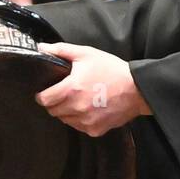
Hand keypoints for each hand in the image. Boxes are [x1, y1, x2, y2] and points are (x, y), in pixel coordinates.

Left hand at [35, 42, 150, 136]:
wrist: (137, 89)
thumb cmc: (112, 70)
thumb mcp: (86, 54)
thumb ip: (61, 50)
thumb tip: (42, 48)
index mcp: (71, 89)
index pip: (44, 100)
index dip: (42, 95)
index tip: (46, 92)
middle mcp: (76, 108)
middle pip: (53, 111)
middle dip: (55, 103)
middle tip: (64, 94)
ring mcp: (86, 121)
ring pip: (65, 120)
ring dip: (67, 112)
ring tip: (78, 100)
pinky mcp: (95, 130)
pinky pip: (79, 127)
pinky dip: (80, 120)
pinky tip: (89, 109)